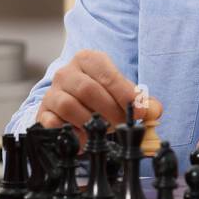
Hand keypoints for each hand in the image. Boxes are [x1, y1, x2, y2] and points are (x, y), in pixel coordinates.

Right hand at [36, 49, 155, 132]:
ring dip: (90, 122)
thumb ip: (141, 102)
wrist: (72, 104)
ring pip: (69, 105)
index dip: (125, 94)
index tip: (139, 112)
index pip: (107, 74)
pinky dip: (70, 133)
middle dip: (110, 110)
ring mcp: (52, 92)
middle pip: (88, 89)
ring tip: (103, 131)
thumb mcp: (122, 94)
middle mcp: (67, 73)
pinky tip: (84, 138)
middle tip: (122, 124)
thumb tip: (154, 111)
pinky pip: (52, 123)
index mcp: (88, 60)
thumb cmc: (102, 97)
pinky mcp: (43, 112)